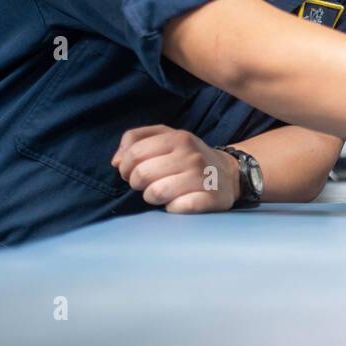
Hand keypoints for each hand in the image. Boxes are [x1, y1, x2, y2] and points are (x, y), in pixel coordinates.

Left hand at [112, 124, 239, 212]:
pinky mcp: (211, 199)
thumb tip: (116, 161)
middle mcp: (192, 155)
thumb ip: (135, 140)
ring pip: (156, 193)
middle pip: (142, 174)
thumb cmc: (188, 157)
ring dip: (153, 198)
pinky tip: (179, 203)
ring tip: (162, 194)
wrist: (228, 174)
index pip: (134, 153)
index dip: (125, 167)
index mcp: (179, 138)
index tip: (131, 173)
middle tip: (147, 184)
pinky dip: (172, 208)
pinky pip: (177, 208)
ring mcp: (202, 177)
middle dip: (138, 184)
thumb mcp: (165, 137)